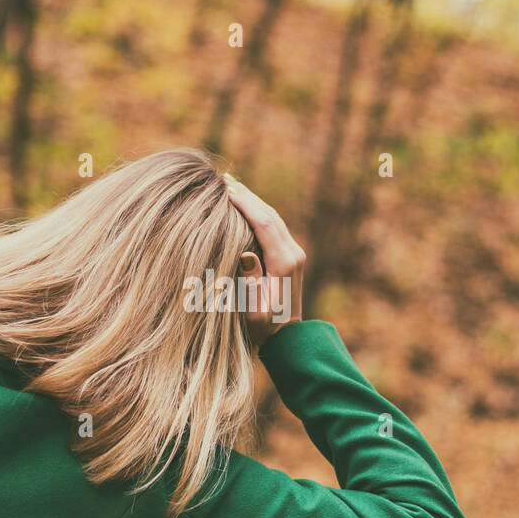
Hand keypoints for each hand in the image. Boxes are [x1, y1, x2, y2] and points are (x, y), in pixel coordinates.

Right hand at [224, 173, 304, 346]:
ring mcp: (294, 253)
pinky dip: (258, 212)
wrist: (288, 338)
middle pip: (270, 214)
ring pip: (273, 218)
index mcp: (284, 263)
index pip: (265, 223)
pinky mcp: (291, 255)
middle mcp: (293, 253)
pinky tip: (244, 205)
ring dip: (253, 201)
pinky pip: (274, 226)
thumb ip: (250, 284)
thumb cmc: (265, 329)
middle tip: (224, 179)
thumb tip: (246, 253)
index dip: (246, 204)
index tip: (226, 190)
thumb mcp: (253, 313)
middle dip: (248, 196)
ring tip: (231, 186)